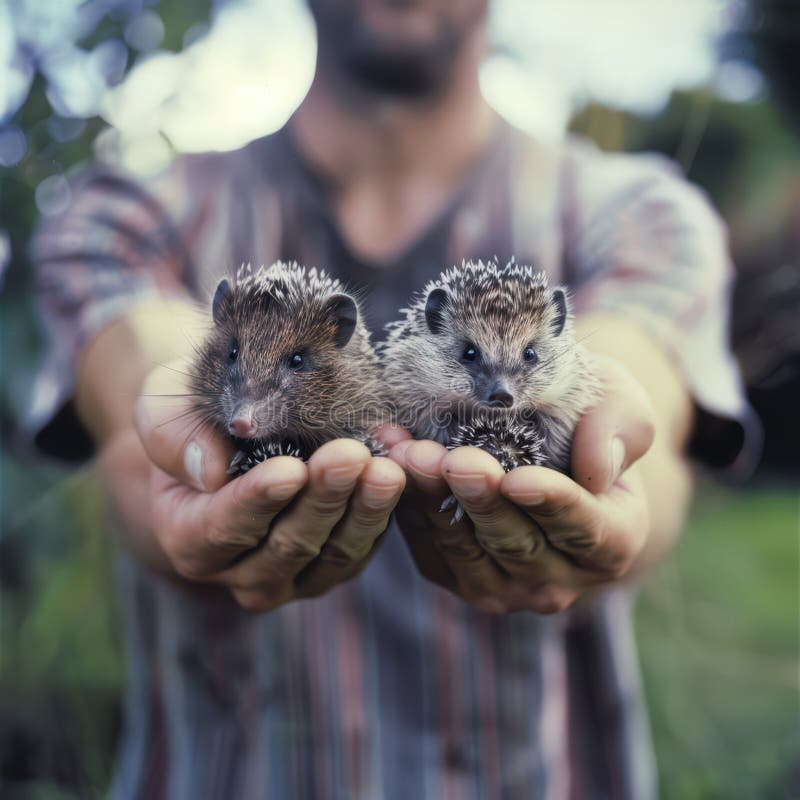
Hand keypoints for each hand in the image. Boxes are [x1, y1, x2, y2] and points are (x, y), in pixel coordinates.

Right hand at [132, 360, 405, 610]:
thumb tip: (211, 472)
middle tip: (350, 455)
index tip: (290, 468)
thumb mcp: (164, 416)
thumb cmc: (196, 422)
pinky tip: (401, 466)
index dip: (258, 499)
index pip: (224, 525)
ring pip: (335, 553)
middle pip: (288, 544)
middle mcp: (240, 571)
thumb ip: (175, 439)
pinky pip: (365, 545)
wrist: (233, 438)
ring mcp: (293, 574)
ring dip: (364, 509)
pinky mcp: (335, 564)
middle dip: (323, 498)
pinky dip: (386, 509)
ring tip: (387, 468)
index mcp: (189, 537)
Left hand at [387, 355, 655, 613]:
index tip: (519, 479)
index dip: (551, 505)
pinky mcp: (454, 575)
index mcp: (612, 543)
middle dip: (481, 499)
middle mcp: (559, 579)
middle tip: (455, 461)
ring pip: (463, 548)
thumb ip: (618, 430)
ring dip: (434, 499)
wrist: (545, 441)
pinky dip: (408, 501)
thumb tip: (598, 469)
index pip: (584, 528)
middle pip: (515, 542)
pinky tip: (392, 456)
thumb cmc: (588, 420)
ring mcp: (504, 585)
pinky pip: (427, 544)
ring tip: (412, 454)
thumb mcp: (619, 407)